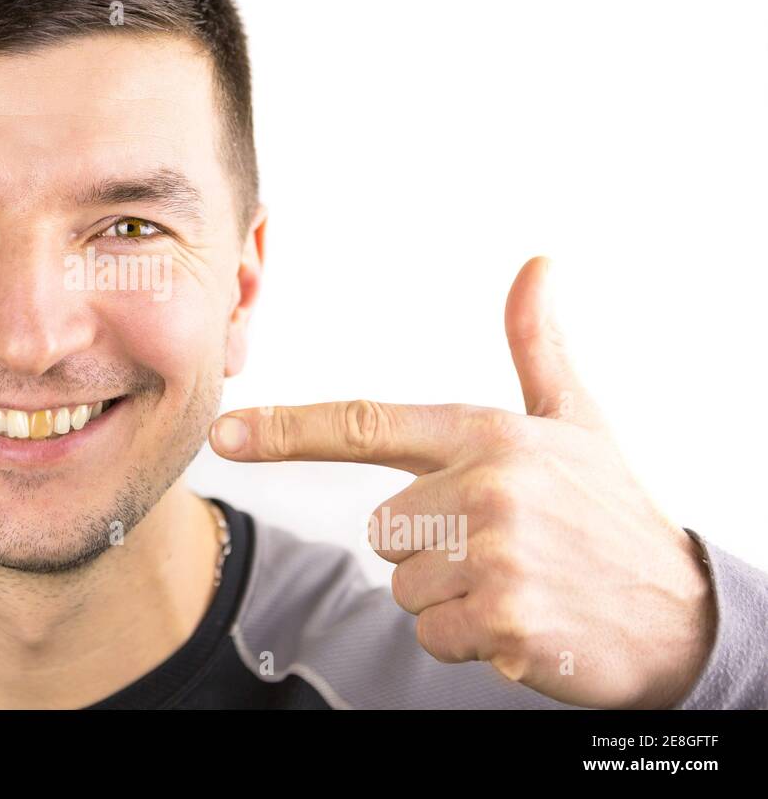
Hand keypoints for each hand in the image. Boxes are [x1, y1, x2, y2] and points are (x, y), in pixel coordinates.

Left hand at [209, 256, 715, 707]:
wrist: (682, 614)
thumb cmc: (612, 512)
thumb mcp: (577, 421)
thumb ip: (537, 347)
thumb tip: (538, 264)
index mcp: (490, 433)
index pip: (366, 424)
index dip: (287, 429)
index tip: (225, 434)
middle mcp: (488, 486)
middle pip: (382, 530)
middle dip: (429, 549)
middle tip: (502, 547)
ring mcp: (497, 554)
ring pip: (404, 587)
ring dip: (451, 598)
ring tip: (518, 583)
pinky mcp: (505, 619)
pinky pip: (434, 635)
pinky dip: (471, 641)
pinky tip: (524, 623)